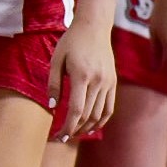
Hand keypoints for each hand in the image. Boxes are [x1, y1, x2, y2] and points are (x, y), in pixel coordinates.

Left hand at [49, 20, 116, 138]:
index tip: (59, 135)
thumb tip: (53, 106)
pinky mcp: (113, 82)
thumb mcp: (56, 60)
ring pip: (100, 113)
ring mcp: (108, 82)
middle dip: (75, 130)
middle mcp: (98, 81)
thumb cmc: (70, 42)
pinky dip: (102, 119)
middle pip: (88, 114)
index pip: (76, 110)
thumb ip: (54, 84)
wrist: (94, 28)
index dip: (68, 126)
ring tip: (75, 134)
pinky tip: (92, 126)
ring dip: (88, 127)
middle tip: (62, 138)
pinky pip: (110, 107)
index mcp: (82, 76)